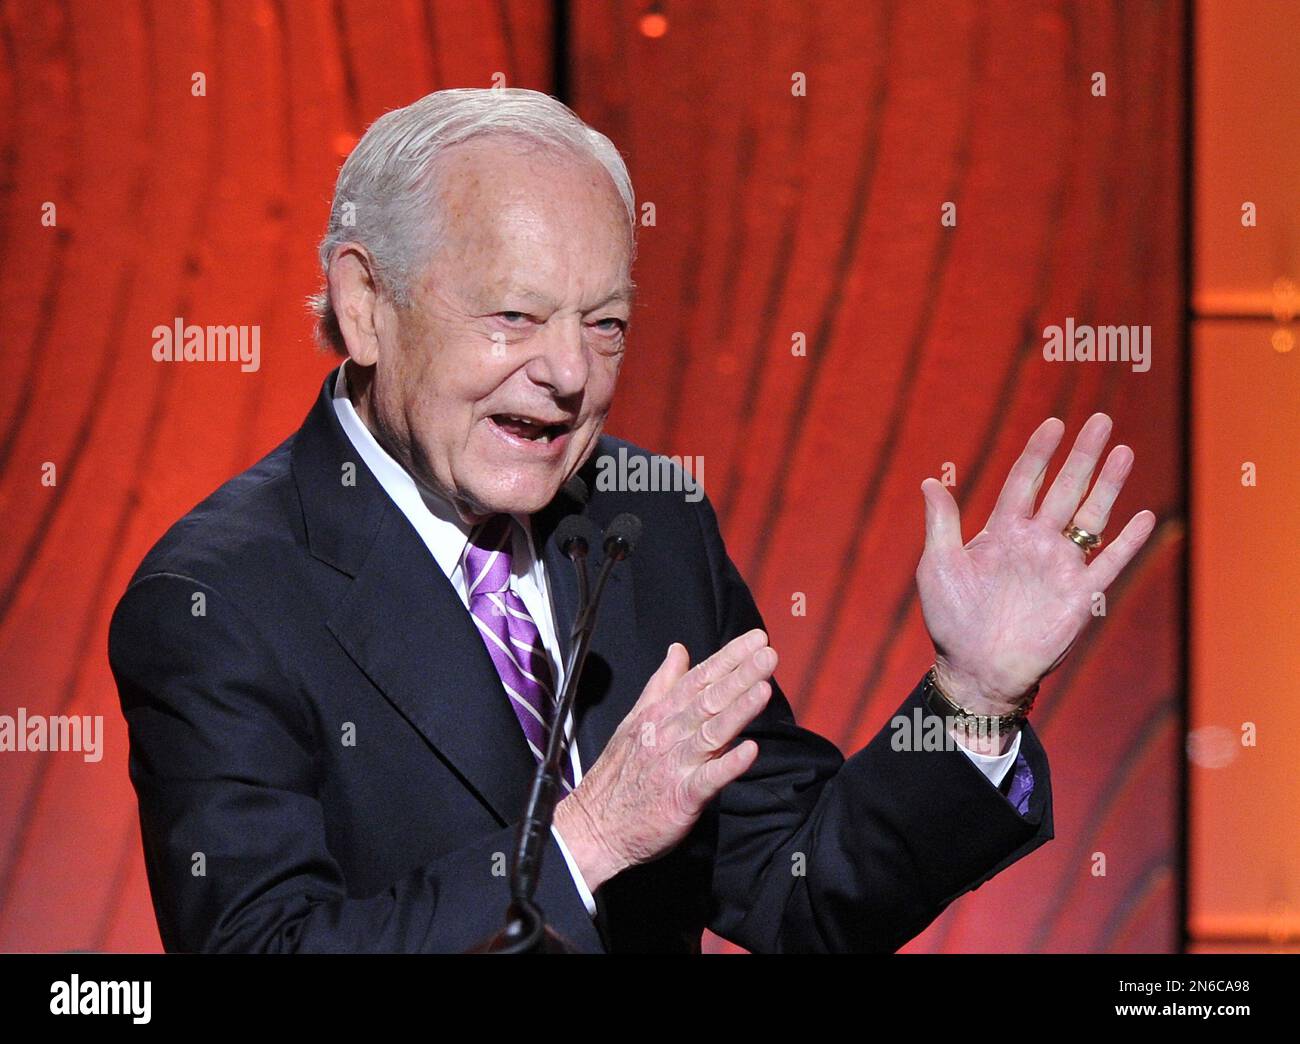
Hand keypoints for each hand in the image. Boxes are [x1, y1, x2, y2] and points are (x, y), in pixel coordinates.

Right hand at [552, 629, 775, 891]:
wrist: (595, 826)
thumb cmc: (620, 774)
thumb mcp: (636, 720)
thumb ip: (662, 684)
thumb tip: (679, 650)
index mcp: (660, 713)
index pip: (699, 678)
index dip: (729, 658)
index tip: (756, 639)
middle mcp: (668, 734)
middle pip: (709, 699)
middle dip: (740, 674)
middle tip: (768, 653)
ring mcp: (675, 764)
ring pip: (711, 732)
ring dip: (738, 710)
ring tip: (763, 688)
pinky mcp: (681, 797)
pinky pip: (708, 779)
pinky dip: (728, 765)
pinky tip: (750, 750)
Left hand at [916, 413, 1155, 716]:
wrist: (976, 668)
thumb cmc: (952, 619)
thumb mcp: (939, 565)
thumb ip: (941, 523)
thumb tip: (929, 480)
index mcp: (1003, 531)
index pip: (1025, 480)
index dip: (1039, 452)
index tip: (1054, 423)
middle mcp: (1036, 542)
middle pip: (1064, 488)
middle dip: (1082, 455)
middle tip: (1100, 419)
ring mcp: (1061, 566)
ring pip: (1090, 516)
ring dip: (1108, 485)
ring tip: (1123, 450)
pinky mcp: (1080, 595)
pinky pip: (1109, 562)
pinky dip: (1127, 541)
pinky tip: (1143, 516)